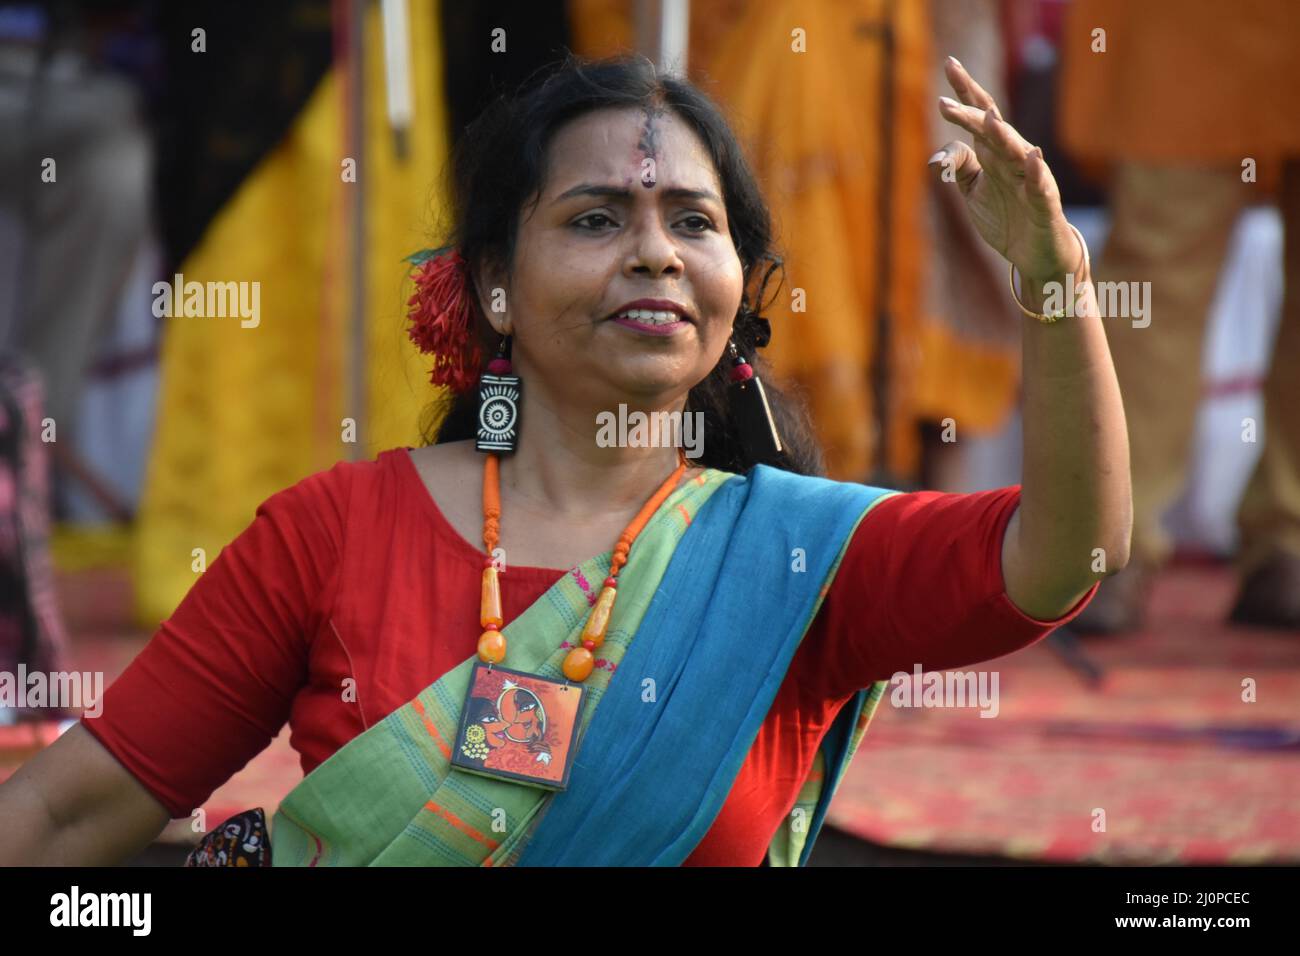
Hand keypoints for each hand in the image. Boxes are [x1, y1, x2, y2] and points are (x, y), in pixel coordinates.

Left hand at [930, 56, 1084, 288]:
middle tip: (947, 97)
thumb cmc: (1008, 218)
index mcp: (995, 156)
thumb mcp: (974, 191)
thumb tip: (937, 153)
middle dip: (972, 111)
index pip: (980, 117)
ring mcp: (1030, 181)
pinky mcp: (1044, 206)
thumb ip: (960, 165)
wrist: (1036, 257)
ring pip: (1016, 153)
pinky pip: (1040, 187)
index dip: (965, 92)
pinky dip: (1036, 172)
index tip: (949, 65)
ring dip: (1002, 136)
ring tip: (987, 118)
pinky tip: (1033, 156)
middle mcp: (1014, 162)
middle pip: (993, 130)